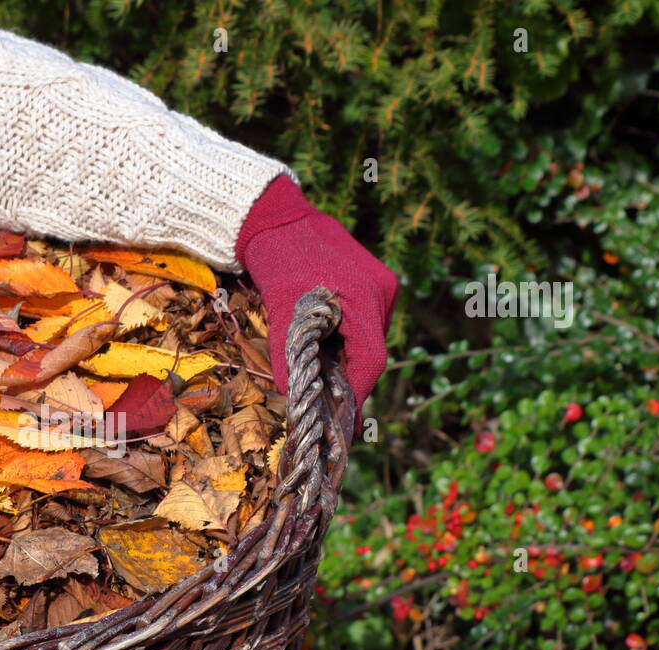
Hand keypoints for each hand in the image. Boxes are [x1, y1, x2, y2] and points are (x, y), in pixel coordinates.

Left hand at [236, 175, 397, 434]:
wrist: (277, 215)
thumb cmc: (276, 259)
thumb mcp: (280, 310)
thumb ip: (288, 356)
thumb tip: (293, 398)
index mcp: (364, 296)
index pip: (371, 360)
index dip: (357, 395)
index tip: (344, 424)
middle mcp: (382, 291)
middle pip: (374, 354)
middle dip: (352, 382)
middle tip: (331, 411)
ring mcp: (382, 285)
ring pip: (371, 340)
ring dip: (350, 362)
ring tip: (325, 381)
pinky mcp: (375, 282)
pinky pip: (367, 323)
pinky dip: (350, 341)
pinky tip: (328, 349)